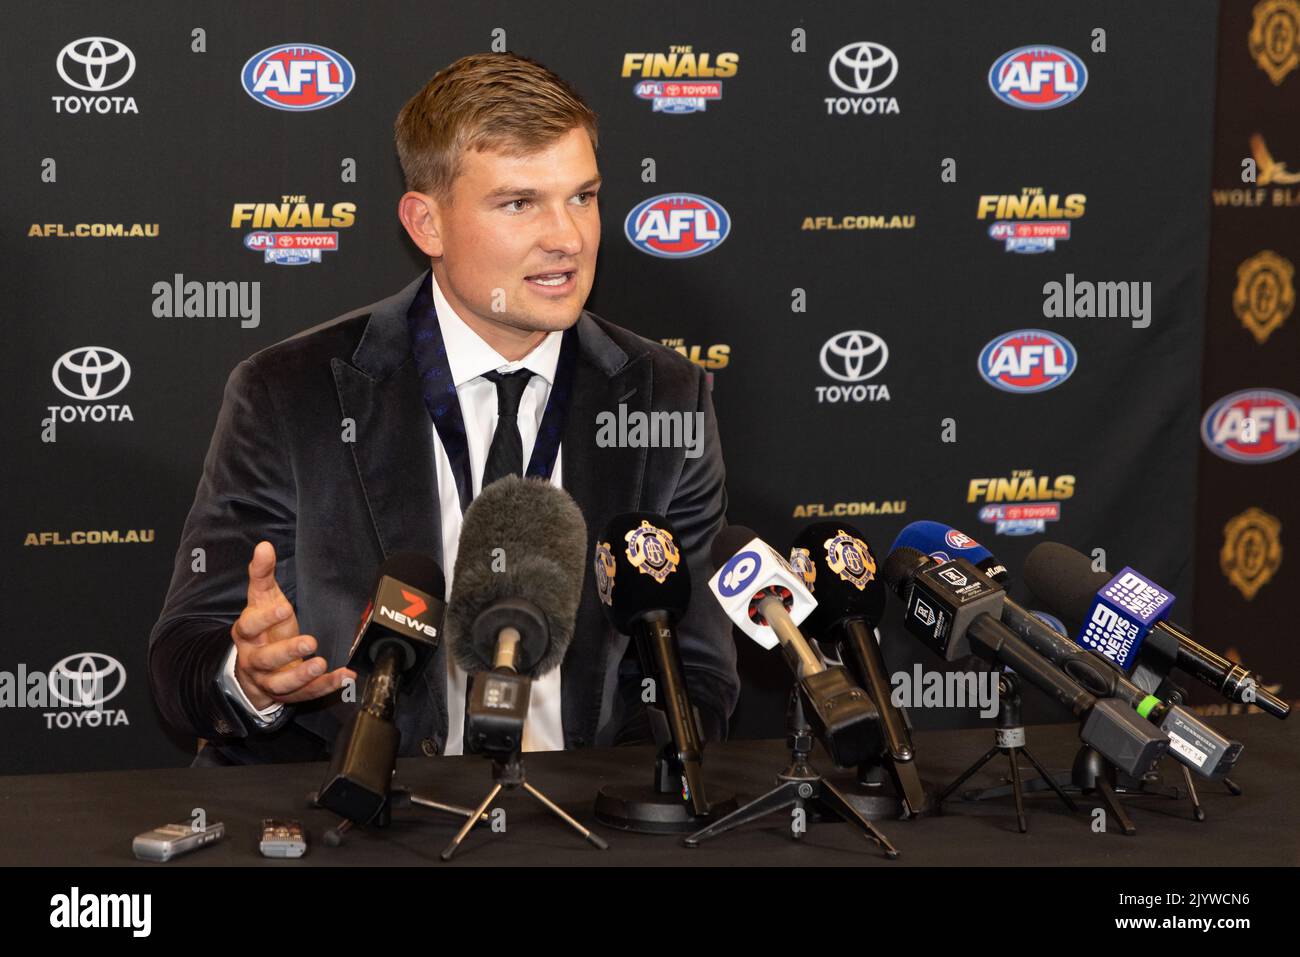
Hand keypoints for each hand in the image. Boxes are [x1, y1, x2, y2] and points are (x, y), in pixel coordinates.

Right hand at [230, 541, 354, 709]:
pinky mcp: (288, 694)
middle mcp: (254, 660)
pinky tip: (344, 677)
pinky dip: (326, 687)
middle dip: (287, 652)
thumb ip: (262, 574)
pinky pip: (306, 694)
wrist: (254, 669)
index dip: (264, 619)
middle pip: (265, 659)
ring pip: (281, 683)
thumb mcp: (262, 599)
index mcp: (246, 635)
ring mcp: (269, 680)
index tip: (285, 608)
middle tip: (310, 642)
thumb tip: (264, 546)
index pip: (248, 627)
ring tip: (321, 663)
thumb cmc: (262, 628)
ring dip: (302, 675)